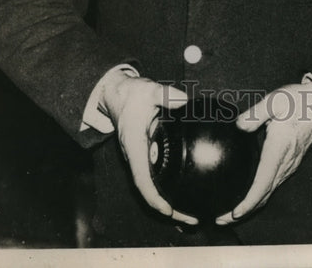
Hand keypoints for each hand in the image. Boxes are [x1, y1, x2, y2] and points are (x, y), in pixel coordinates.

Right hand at [101, 72, 197, 224]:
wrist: (118, 93)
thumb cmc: (132, 94)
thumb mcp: (148, 91)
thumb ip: (165, 95)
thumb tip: (184, 100)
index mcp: (135, 146)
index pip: (142, 180)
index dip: (154, 198)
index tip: (168, 211)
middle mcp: (136, 157)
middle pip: (149, 191)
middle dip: (168, 210)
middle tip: (193, 220)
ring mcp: (140, 157)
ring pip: (152, 187)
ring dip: (169, 203)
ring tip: (192, 214)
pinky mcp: (146, 154)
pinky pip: (155, 177)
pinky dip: (168, 189)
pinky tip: (185, 190)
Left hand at [216, 81, 311, 224]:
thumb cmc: (299, 101)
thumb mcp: (276, 100)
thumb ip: (256, 113)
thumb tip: (238, 125)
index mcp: (279, 150)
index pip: (263, 184)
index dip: (248, 202)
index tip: (233, 213)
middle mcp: (285, 163)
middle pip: (264, 196)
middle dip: (243, 212)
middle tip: (220, 219)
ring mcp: (289, 165)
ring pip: (269, 193)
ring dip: (250, 206)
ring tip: (229, 213)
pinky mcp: (290, 163)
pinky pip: (273, 185)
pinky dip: (259, 196)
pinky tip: (248, 194)